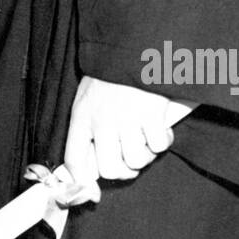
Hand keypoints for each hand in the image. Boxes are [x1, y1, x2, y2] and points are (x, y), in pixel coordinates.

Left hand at [63, 76, 195, 200]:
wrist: (133, 46)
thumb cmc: (111, 74)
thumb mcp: (88, 97)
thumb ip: (88, 129)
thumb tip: (93, 169)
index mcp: (82, 116)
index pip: (74, 161)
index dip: (83, 184)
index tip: (95, 192)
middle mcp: (101, 120)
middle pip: (109, 169)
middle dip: (124, 171)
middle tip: (131, 161)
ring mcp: (127, 117)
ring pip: (136, 160)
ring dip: (146, 155)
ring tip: (147, 139)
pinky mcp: (151, 113)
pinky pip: (159, 144)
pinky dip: (163, 141)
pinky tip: (161, 128)